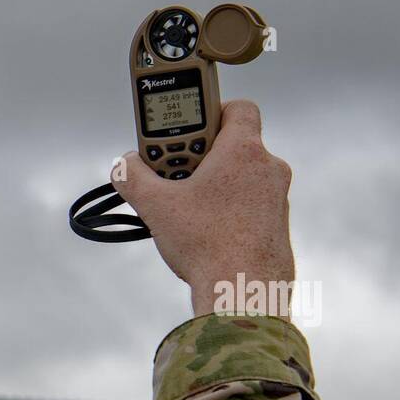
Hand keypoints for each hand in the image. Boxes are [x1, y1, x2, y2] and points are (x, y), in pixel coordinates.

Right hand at [111, 100, 294, 316]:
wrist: (243, 292)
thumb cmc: (207, 244)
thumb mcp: (155, 206)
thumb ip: (132, 177)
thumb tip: (122, 166)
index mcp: (244, 151)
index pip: (237, 107)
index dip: (210, 112)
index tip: (185, 134)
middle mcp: (268, 169)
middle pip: (230, 148)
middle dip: (199, 160)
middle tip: (172, 180)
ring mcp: (277, 199)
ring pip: (239, 180)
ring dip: (211, 189)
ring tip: (184, 214)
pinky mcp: (277, 227)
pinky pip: (248, 207)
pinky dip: (226, 213)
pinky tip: (203, 237)